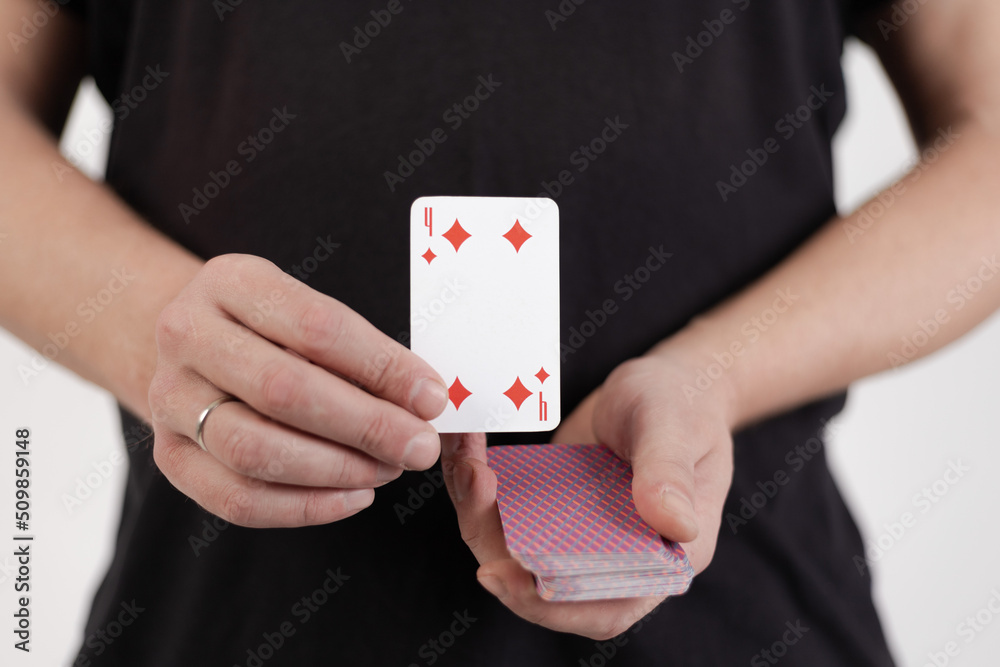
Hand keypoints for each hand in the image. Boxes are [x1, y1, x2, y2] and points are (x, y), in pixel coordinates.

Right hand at [149, 254, 448, 526]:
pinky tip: (353, 497)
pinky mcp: (168, 453)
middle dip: (366, 425)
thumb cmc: (271, 327)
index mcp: (232, 281)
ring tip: (388, 469)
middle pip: (283, 390)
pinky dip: (303, 507)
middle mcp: (187, 335)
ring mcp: (168, 397)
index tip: (431, 397)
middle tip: (419, 447)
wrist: (193, 342)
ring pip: (254, 450)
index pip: (317, 327)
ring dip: (336, 470)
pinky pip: (236, 498)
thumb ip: (360, 350)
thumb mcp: (307, 310)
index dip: (382, 367)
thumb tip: (424, 401)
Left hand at [442, 352, 733, 638]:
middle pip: (547, 587)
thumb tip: (675, 525)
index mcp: (665, 557)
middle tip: (475, 493)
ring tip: (468, 466)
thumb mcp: (674, 426)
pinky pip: (510, 516)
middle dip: (499, 553)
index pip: (607, 609)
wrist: (662, 380)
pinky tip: (468, 453)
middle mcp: (619, 557)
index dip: (553, 607)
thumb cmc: (682, 402)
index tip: (506, 575)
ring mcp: (581, 534)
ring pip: (518, 552)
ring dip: (482, 517)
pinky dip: (482, 491)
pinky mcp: (555, 508)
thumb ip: (669, 472)